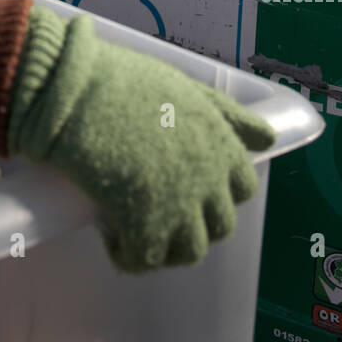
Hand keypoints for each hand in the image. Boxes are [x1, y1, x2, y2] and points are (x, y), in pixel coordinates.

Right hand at [7, 7, 275, 272]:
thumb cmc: (122, 80)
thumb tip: (268, 138)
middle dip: (191, 222)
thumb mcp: (186, 88)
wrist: (74, 90)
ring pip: (188, 251)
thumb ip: (227, 115)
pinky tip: (110, 233)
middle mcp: (208, 178)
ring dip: (165, 245)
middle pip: (219, 226)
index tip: (186, 185)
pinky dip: (128, 255)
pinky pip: (144, 261)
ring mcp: (179, 205)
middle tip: (156, 206)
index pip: (243, 188)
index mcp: (220, 143)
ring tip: (135, 225)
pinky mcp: (142, 225)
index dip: (216, 191)